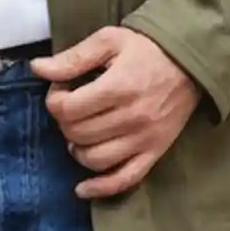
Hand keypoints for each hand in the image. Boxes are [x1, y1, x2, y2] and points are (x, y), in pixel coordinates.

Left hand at [30, 27, 200, 198]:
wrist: (191, 62)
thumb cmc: (147, 49)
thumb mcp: (108, 41)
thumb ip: (73, 58)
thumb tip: (38, 68)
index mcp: (118, 87)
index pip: (67, 109)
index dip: (55, 100)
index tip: (62, 91)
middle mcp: (131, 117)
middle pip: (77, 134)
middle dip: (65, 122)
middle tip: (73, 108)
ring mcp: (144, 139)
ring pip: (94, 159)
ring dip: (77, 149)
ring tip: (81, 134)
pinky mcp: (155, 153)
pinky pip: (124, 180)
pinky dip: (100, 188)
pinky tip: (82, 189)